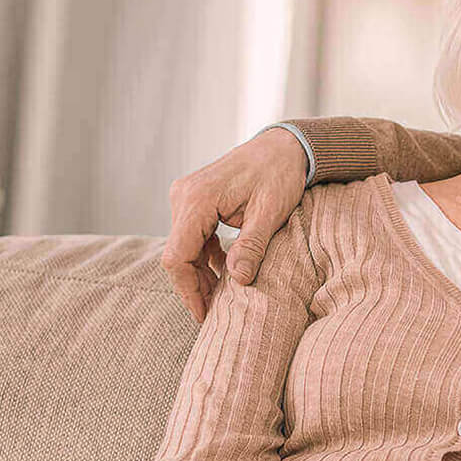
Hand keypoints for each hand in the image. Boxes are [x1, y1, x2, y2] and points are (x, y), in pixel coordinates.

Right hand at [162, 127, 309, 321]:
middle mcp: (184, 196)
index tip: (203, 314)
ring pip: (183, 247)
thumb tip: (238, 282)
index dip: (188, 289)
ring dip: (200, 273)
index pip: (178, 255)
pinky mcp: (195, 201)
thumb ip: (252, 246)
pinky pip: (193, 236)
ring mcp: (187, 197)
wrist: (283, 146)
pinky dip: (206, 257)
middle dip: (194, 285)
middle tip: (212, 313)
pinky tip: (224, 271)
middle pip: (177, 254)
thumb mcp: (270, 213)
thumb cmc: (279, 174)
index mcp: (197, 199)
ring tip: (220, 297)